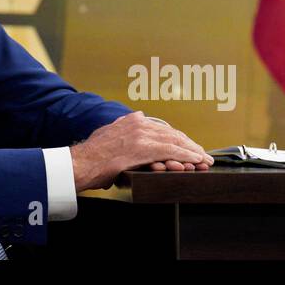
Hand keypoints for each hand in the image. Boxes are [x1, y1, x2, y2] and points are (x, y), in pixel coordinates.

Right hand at [69, 111, 212, 191]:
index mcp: (131, 120)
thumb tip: (131, 134)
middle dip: (189, 145)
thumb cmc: (92, 157)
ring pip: (175, 141)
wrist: (80, 163)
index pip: (162, 129)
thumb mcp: (108, 136)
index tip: (188, 147)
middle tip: (202, 155)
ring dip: (192, 152)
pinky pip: (172, 151)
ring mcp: (141, 135)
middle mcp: (138, 123)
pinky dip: (187, 156)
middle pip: (172, 134)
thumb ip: (122, 132)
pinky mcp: (144, 148)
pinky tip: (196, 161)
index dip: (177, 139)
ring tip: (204, 160)